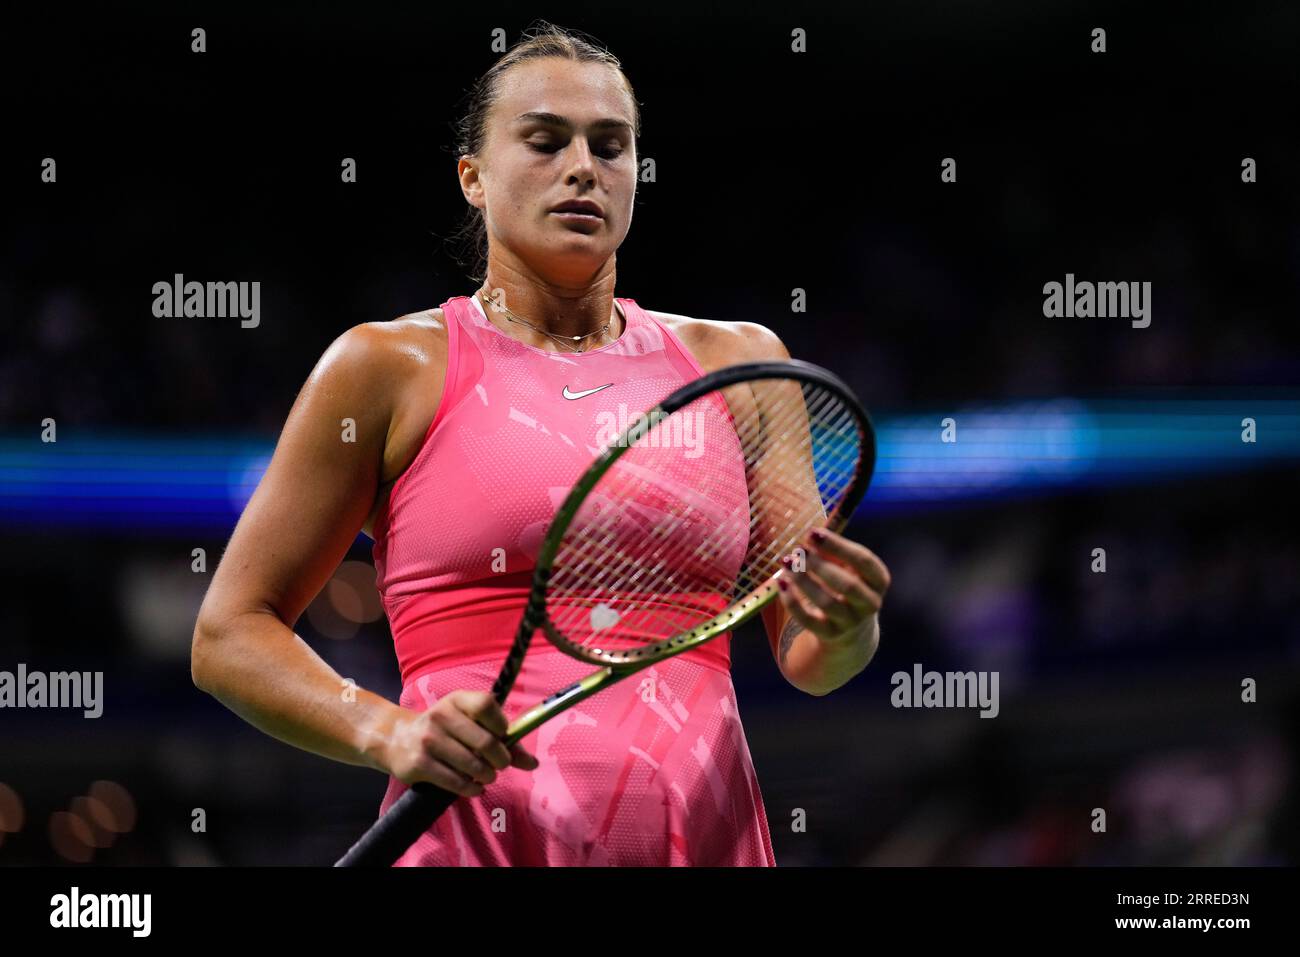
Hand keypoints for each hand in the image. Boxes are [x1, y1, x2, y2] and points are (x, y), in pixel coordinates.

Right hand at [382, 690, 538, 795]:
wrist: (397, 740)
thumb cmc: (444, 731)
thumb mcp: (468, 725)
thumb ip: (502, 740)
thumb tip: (533, 763)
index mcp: (456, 700)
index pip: (486, 705)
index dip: (501, 724)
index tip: (503, 737)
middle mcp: (441, 715)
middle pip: (485, 741)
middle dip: (500, 759)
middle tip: (500, 765)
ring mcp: (428, 739)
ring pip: (472, 765)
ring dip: (487, 775)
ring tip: (487, 776)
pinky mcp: (419, 764)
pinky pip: (455, 781)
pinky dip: (472, 788)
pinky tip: (475, 788)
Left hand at [777, 527, 890, 646]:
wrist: (852, 630)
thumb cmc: (846, 587)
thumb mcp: (847, 568)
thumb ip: (832, 552)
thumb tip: (809, 537)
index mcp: (878, 581)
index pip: (864, 561)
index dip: (838, 545)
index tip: (813, 533)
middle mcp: (870, 604)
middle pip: (848, 585)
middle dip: (820, 566)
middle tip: (798, 550)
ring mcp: (851, 622)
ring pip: (827, 603)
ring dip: (803, 581)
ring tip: (787, 563)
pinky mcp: (830, 635)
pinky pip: (808, 620)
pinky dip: (792, 601)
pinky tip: (781, 583)